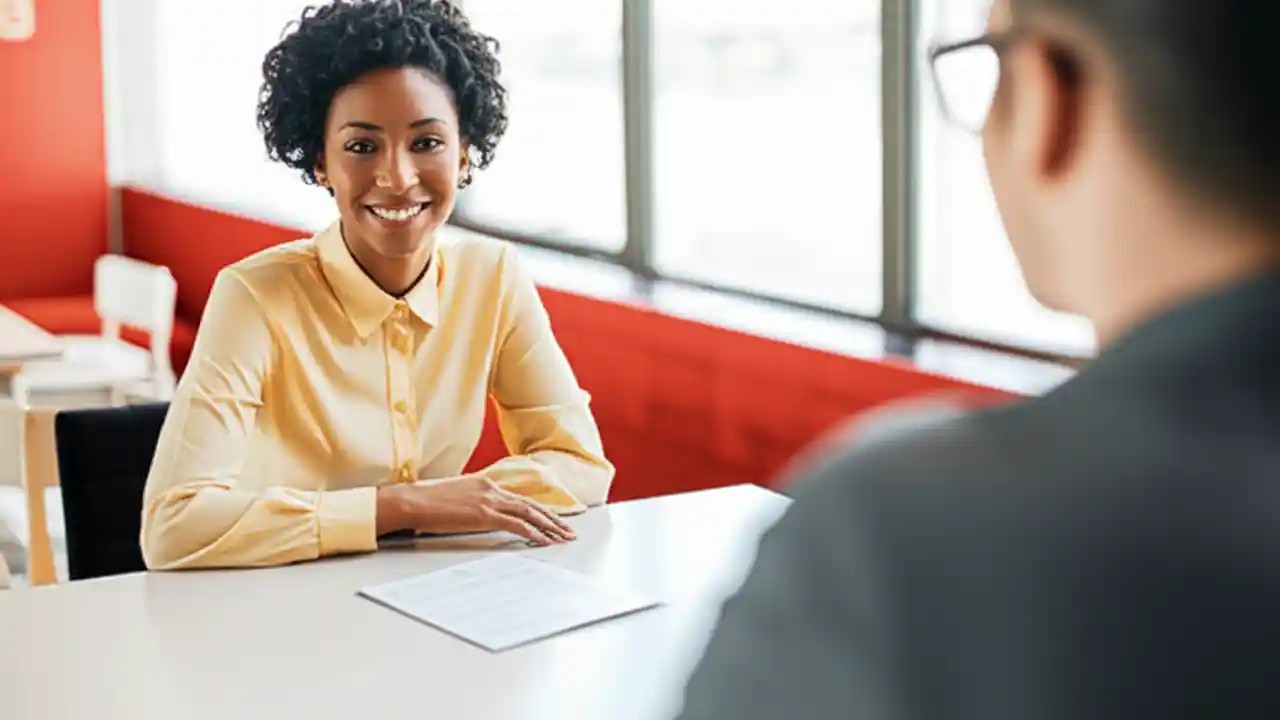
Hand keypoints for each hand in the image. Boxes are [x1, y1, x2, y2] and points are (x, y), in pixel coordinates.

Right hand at [376, 476, 576, 545]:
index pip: (520, 498)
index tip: (553, 519)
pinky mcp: (484, 514)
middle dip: (553, 519)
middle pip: (531, 504)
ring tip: (564, 537)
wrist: (411, 500)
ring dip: (550, 526)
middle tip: (569, 530)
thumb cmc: (426, 503)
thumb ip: (472, 505)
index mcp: (486, 484)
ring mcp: (489, 500)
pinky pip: (517, 524)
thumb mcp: (455, 499)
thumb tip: (479, 516)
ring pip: (530, 513)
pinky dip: (534, 533)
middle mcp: (492, 489)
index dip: (539, 509)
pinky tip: (545, 541)